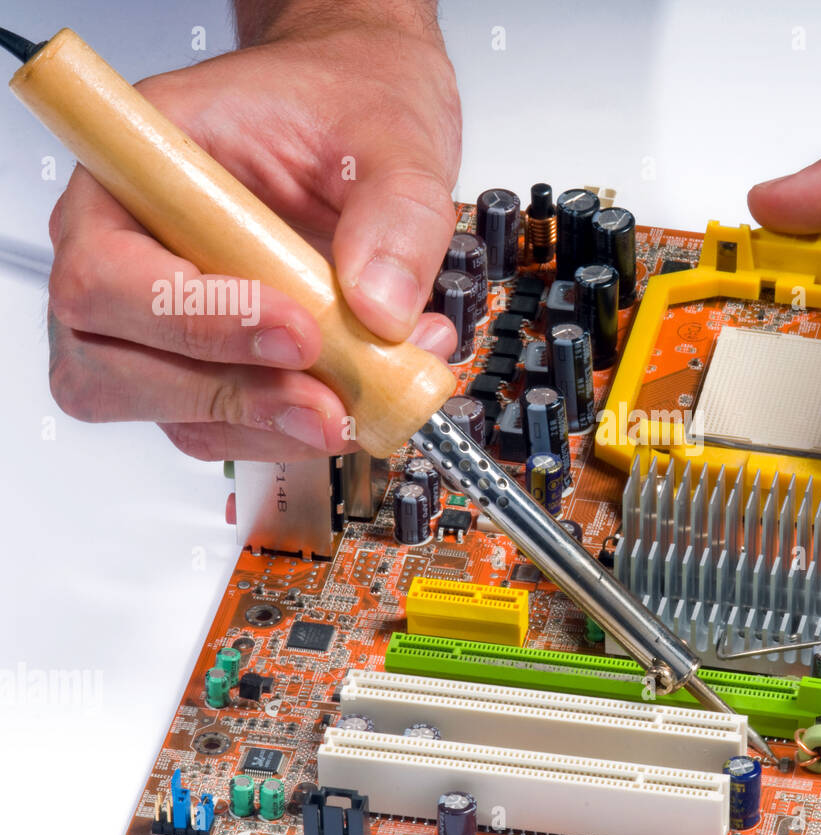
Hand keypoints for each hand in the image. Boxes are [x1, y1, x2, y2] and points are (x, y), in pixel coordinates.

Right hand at [47, 2, 461, 460]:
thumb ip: (397, 215)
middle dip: (230, 393)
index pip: (107, 272)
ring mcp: (170, 319)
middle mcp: (134, 251)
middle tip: (329, 400)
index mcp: (141, 171)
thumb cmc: (348, 103)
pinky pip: (236, 425)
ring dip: (272, 424)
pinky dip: (301, 428)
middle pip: (112, 365)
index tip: (296, 329)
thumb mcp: (394, 136)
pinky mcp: (222, 363)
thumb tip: (381, 306)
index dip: (192, 318)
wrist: (371, 119)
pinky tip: (366, 395)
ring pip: (176, 411)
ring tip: (363, 400)